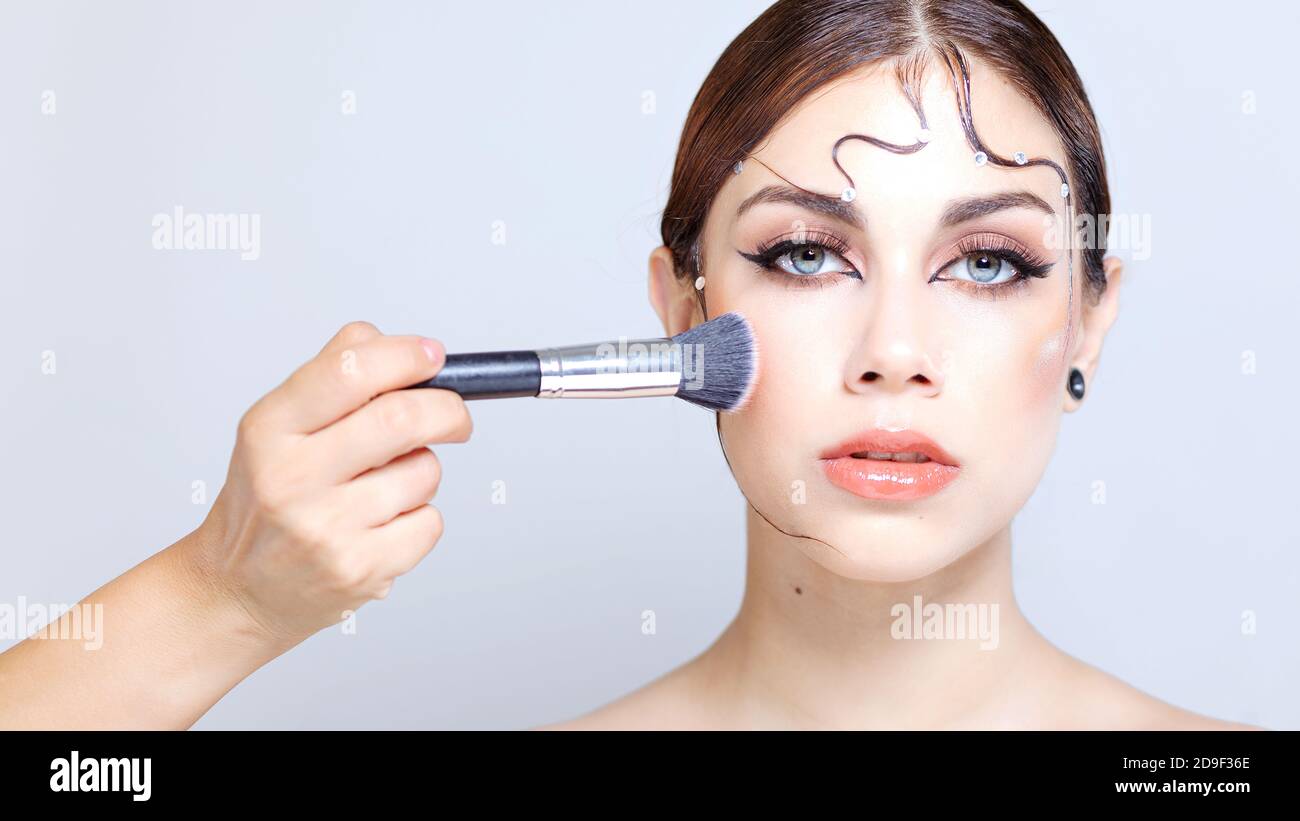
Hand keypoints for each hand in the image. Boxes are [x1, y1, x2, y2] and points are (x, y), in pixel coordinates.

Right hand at [190, 321, 471, 645]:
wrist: (237, 591)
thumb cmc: (268, 500)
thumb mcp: (276, 429)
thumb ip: (332, 376)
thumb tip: (395, 345)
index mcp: (270, 430)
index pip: (348, 371)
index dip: (404, 356)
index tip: (433, 356)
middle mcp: (291, 478)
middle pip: (401, 418)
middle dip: (446, 410)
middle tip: (455, 417)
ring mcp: (326, 528)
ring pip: (424, 471)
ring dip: (423, 470)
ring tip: (386, 486)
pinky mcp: (359, 570)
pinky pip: (430, 522)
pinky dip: (421, 518)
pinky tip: (382, 526)